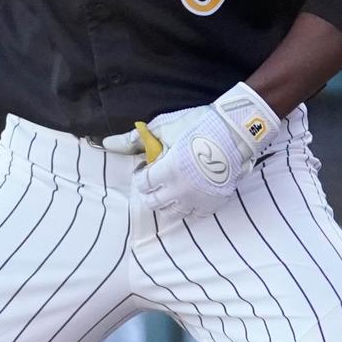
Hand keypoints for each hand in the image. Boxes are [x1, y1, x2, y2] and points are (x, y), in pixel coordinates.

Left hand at [105, 83, 282, 220]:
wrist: (235, 131)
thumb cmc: (198, 125)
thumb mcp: (163, 128)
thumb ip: (133, 139)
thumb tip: (106, 143)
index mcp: (167, 171)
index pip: (142, 184)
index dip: (141, 174)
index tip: (146, 166)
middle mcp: (181, 191)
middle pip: (154, 203)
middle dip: (150, 191)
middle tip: (156, 179)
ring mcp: (198, 200)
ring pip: (173, 213)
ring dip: (167, 202)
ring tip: (172, 188)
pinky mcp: (213, 203)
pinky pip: (194, 215)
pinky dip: (188, 207)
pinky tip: (189, 193)